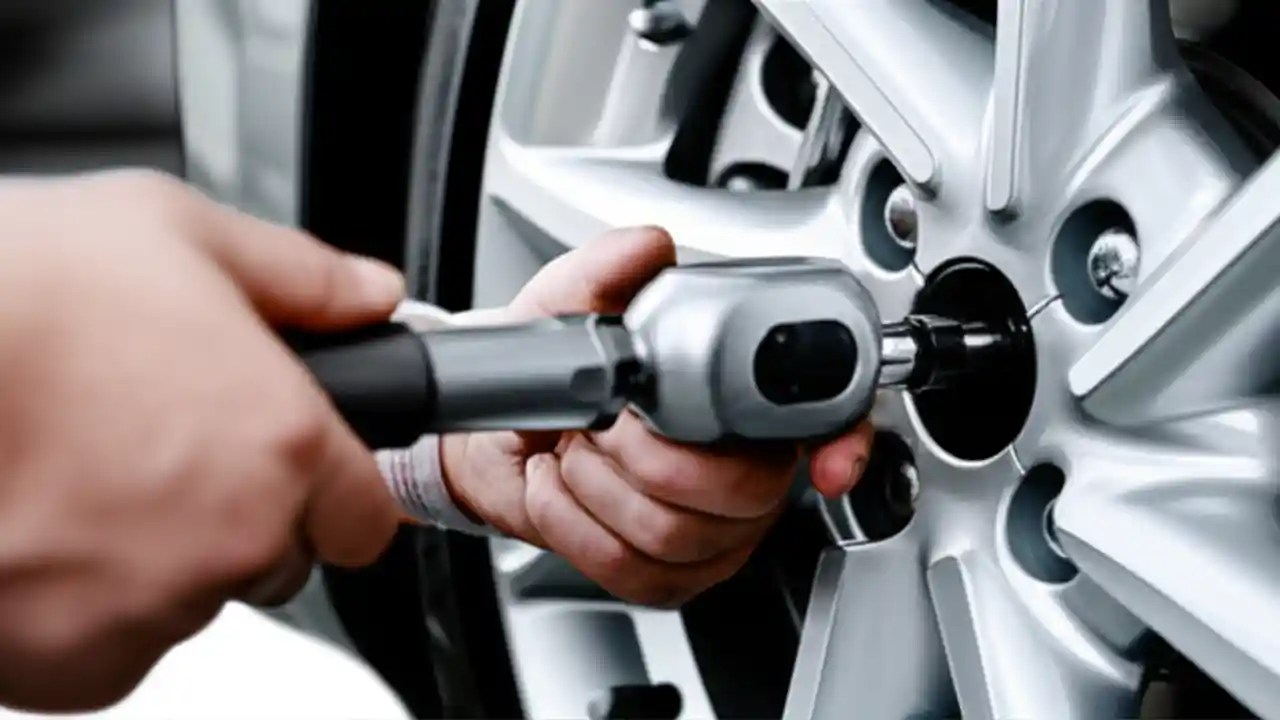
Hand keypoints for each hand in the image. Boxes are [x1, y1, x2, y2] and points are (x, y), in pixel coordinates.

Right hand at [0, 170, 403, 710]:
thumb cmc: (12, 290)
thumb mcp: (177, 230)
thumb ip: (303, 278)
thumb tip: (371, 293)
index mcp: (282, 441)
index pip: (366, 517)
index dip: (335, 492)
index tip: (303, 475)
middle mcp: (233, 537)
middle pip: (275, 558)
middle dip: (236, 516)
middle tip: (155, 450)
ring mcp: (151, 608)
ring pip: (186, 602)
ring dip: (152, 559)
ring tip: (77, 476)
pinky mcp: (71, 665)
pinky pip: (106, 650)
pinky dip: (80, 608)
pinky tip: (38, 528)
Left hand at [441, 227, 873, 607]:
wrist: (502, 436)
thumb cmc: (557, 375)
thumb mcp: (570, 303)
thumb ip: (607, 267)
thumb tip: (647, 246)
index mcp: (744, 399)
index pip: (829, 425)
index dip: (841, 445)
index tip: (826, 462)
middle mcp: (742, 472)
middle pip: (740, 491)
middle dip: (649, 453)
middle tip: (611, 421)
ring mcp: (708, 534)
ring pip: (675, 532)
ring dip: (599, 483)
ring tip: (582, 448)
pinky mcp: (663, 578)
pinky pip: (626, 566)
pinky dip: (571, 520)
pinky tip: (563, 487)